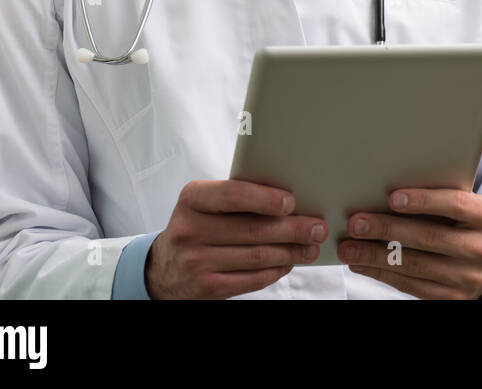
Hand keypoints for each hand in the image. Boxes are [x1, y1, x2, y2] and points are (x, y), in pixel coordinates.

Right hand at [145, 180, 327, 298]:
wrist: (164, 267)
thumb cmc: (198, 225)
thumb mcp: (205, 203)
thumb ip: (238, 197)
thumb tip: (290, 200)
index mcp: (192, 199)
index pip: (233, 194)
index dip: (266, 199)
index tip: (292, 203)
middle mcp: (190, 229)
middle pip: (253, 229)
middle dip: (292, 229)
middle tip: (317, 228)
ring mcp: (196, 261)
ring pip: (257, 256)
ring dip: (290, 252)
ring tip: (310, 247)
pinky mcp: (205, 287)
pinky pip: (251, 279)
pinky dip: (275, 271)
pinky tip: (289, 263)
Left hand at [338, 189, 481, 298]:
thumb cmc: (466, 227)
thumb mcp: (464, 209)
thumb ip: (439, 199)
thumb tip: (387, 194)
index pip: (456, 204)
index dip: (424, 200)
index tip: (392, 198)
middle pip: (429, 237)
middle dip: (387, 228)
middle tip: (356, 223)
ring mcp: (468, 277)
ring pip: (414, 265)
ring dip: (375, 255)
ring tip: (349, 247)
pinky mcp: (451, 298)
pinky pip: (410, 285)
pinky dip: (381, 273)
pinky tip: (362, 264)